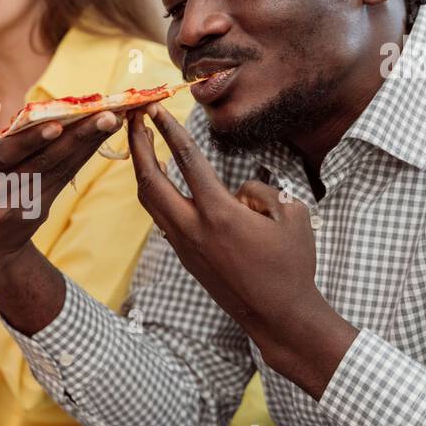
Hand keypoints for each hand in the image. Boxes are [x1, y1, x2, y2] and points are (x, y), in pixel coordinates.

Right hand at [0, 100, 119, 284]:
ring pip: (58, 168)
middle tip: (105, 115)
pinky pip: (64, 177)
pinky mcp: (42, 208)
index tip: (57, 124)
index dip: (30, 141)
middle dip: (75, 137)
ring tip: (112, 120)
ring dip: (87, 143)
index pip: (3, 156)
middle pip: (40, 161)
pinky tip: (101, 136)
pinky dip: (83, 155)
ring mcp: (22, 204)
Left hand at [128, 103, 357, 395]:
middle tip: (133, 120)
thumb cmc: (291, 265)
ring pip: (150, 201)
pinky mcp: (186, 257)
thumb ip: (260, 192)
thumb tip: (239, 191)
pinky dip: (156, 195)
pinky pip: (163, 218)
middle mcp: (193, 227)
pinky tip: (159, 183)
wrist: (279, 316)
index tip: (156, 109)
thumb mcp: (291, 215)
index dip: (168, 130)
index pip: (186, 160)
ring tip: (140, 146)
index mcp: (218, 213)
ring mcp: (185, 244)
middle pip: (150, 180)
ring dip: (142, 171)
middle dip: (138, 146)